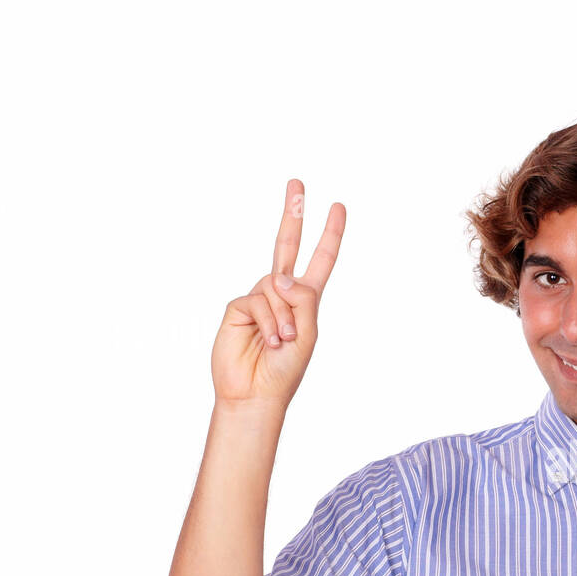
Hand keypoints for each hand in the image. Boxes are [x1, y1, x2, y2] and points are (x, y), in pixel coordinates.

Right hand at [211, 178, 345, 412]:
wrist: (254, 394)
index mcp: (305, 301)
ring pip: (276, 285)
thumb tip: (281, 274)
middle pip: (287, 247)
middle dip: (293, 214)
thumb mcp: (308, 334)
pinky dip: (268, 320)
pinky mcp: (238, 306)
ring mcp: (258, 298)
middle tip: (297, 182)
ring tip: (282, 341)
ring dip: (284, 316)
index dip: (329, 235)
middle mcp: (281, 294)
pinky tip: (269, 339)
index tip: (338, 207)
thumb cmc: (285, 371)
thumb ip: (303, 300)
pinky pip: (258, 299)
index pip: (319, 261)